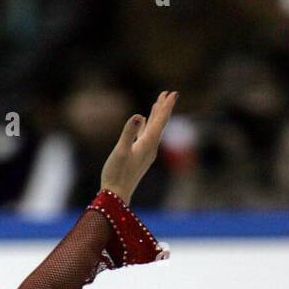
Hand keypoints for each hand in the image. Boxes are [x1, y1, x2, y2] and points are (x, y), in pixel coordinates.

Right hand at [100, 90, 177, 204]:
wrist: (116, 195)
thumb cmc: (116, 174)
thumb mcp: (120, 151)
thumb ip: (129, 132)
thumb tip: (139, 116)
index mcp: (147, 144)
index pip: (160, 121)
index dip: (166, 107)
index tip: (173, 93)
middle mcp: (150, 147)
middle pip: (160, 124)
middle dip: (163, 108)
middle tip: (168, 93)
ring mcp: (146, 152)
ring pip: (154, 129)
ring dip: (156, 116)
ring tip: (158, 103)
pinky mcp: (139, 156)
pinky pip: (146, 136)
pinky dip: (147, 126)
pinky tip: (144, 122)